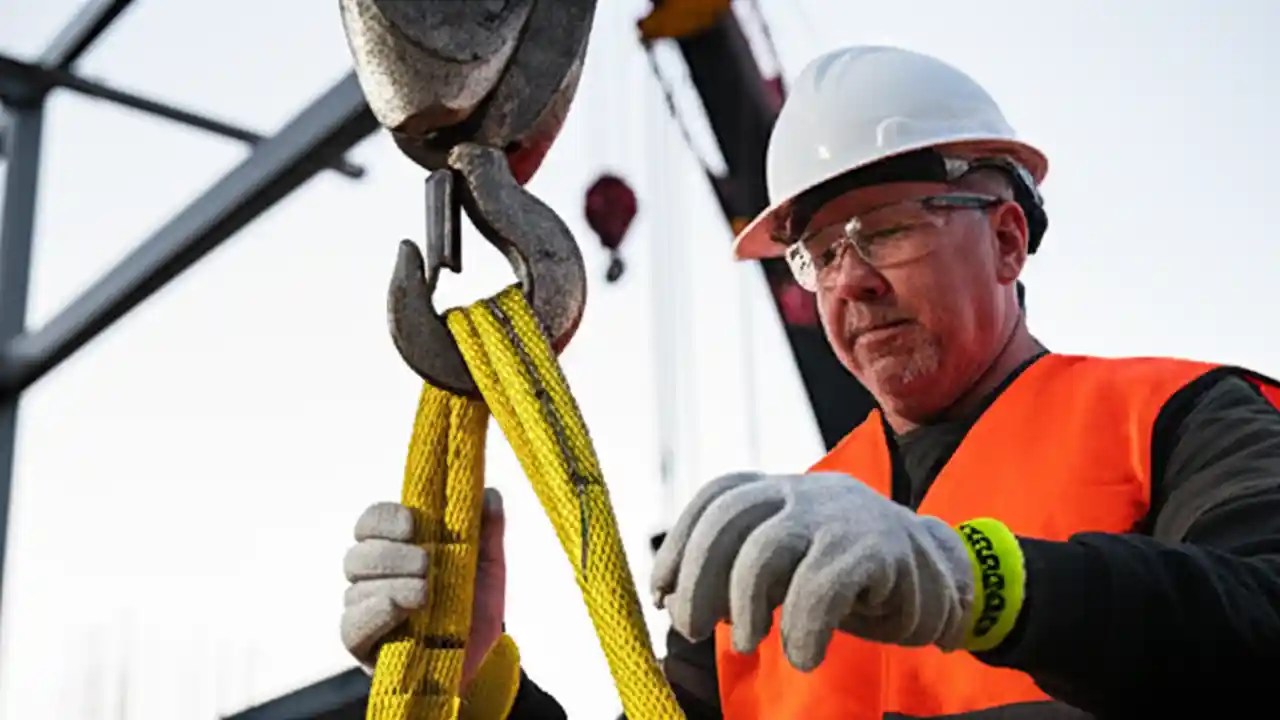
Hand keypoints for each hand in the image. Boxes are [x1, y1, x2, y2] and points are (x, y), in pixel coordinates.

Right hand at [341, 487, 506, 686]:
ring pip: (356, 589)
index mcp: (396, 550)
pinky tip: (399, 607)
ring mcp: (365, 612)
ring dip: (392, 584)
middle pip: (358, 555)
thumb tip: (489, 493)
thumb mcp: (487, 567)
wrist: (482, 659)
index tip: (412, 524)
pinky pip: (351, 626)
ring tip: (425, 592)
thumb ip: (486, 530)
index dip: (384, 519)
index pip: (371, 524)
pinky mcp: (363, 646)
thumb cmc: (475, 608)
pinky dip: (374, 613)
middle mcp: (373, 578)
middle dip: (391, 555)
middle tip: (426, 563)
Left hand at [650, 472, 975, 671]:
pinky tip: (804, 656)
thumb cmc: (853, 580)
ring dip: (746, 602)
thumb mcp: (792, 568)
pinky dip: (802, 627)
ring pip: (769, 547)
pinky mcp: (878, 550)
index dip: (681, 544)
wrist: (946, 580)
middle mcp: (806, 494)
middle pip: (732, 516)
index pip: (718, 498)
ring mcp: (842, 517)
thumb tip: (679, 601)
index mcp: (781, 493)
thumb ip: (744, 575)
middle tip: (692, 629)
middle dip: (700, 576)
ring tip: (749, 644)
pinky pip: (823, 585)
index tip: (661, 595)